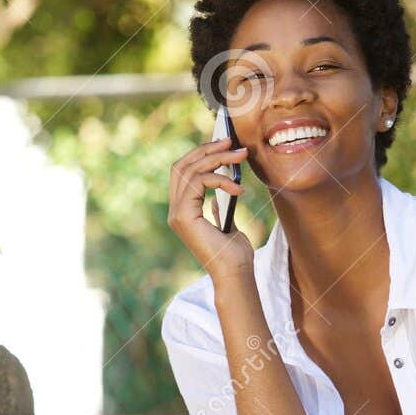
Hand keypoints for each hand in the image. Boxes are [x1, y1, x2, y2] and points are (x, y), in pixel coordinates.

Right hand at [168, 137, 253, 281]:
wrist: (235, 273)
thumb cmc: (235, 253)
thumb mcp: (227, 223)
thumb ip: (218, 206)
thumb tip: (219, 191)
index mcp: (183, 210)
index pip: (183, 171)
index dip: (201, 153)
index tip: (224, 144)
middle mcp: (175, 210)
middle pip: (182, 165)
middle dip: (207, 149)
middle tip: (231, 141)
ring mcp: (176, 213)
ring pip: (190, 170)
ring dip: (218, 158)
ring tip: (240, 156)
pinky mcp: (183, 216)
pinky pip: (199, 183)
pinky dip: (221, 180)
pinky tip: (239, 188)